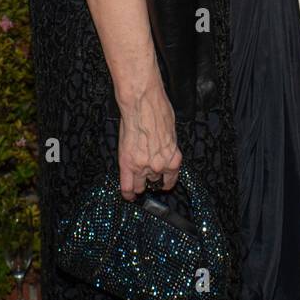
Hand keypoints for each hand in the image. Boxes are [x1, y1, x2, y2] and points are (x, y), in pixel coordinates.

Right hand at [116, 82, 182, 201]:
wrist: (143, 104)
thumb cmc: (159, 111)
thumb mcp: (171, 133)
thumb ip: (167, 148)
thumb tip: (163, 152)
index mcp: (173, 158)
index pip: (170, 179)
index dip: (165, 183)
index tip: (163, 185)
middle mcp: (159, 165)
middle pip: (154, 181)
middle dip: (151, 180)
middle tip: (146, 178)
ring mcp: (143, 167)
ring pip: (140, 185)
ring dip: (138, 184)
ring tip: (136, 183)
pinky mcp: (127, 164)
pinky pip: (126, 186)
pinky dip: (127, 193)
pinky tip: (127, 196)